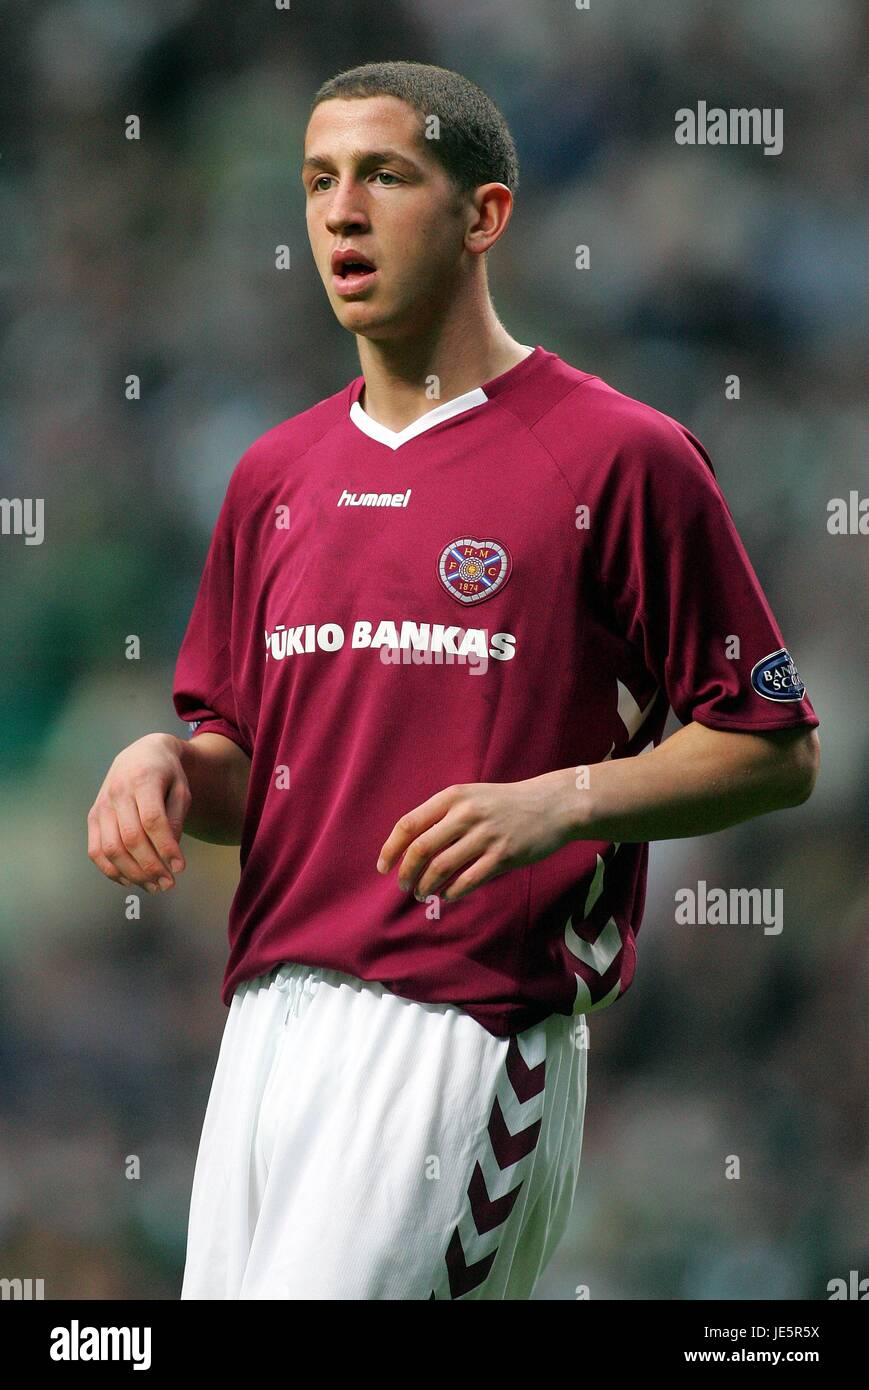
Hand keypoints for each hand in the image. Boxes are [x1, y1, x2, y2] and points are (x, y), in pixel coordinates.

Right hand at [87, 732, 190, 893]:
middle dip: (151, 866)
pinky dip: (111, 870)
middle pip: (131, 838)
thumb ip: (176, 820)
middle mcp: (117, 792)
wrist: (141, 754)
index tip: (180, 868)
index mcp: (143, 779)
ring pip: (110, 848)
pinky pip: (95, 850)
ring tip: (153, 886)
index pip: (152, 820)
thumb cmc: (166, 774)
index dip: (166, 847)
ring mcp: (101, 805)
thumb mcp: (181, 789)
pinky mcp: (93, 816)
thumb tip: (169, 855)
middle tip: (168, 884)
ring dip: (132, 873)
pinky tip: (130, 880)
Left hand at [376, 773, 571, 903]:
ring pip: (442, 868)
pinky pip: (468, 881)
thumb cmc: (504, 804)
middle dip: (406, 873)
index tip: (383, 867)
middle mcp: (466, 814)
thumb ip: (443, 816)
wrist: (551, 805)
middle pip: (421, 849)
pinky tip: (448, 896)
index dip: (391, 848)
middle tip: (403, 886)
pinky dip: (452, 893)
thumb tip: (410, 848)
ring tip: (423, 894)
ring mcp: (485, 836)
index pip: (409, 824)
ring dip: (426, 886)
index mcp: (453, 797)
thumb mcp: (471, 797)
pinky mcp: (503, 856)